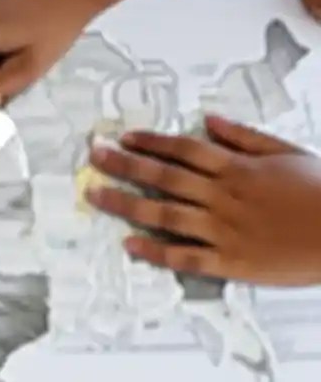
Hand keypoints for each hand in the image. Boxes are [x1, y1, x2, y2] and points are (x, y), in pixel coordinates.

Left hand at [86, 115, 320, 285]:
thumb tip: (207, 119)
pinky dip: (155, 251)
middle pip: (163, 177)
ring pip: (164, 215)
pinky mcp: (231, 262)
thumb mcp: (287, 152)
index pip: (182, 150)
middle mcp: (223, 197)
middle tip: (94, 157)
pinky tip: (130, 245)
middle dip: (124, 166)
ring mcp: (224, 230)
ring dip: (126, 204)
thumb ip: (244, 136)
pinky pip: (185, 257)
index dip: (149, 143)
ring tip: (96, 195)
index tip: (123, 139)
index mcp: (237, 168)